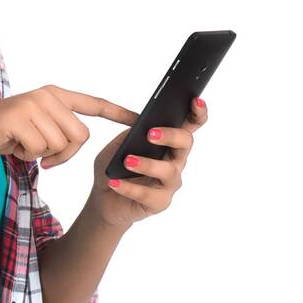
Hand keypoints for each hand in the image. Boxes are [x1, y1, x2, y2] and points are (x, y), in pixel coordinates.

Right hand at [0, 85, 138, 166]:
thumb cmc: (5, 136)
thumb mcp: (38, 131)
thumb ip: (60, 130)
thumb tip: (80, 141)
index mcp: (55, 95)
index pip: (93, 103)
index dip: (117, 112)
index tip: (138, 119)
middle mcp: (47, 95)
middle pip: (80, 136)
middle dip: (64, 154)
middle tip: (42, 156)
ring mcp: (33, 104)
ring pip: (60, 144)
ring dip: (42, 155)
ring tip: (21, 145)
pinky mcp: (19, 117)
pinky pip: (41, 149)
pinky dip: (27, 156)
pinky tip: (12, 146)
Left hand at [86, 95, 209, 227]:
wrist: (105, 199)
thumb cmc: (116, 167)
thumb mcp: (117, 145)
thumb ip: (130, 134)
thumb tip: (140, 124)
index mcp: (169, 142)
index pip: (190, 124)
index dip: (198, 112)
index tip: (195, 101)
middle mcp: (175, 160)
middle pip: (185, 143)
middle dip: (171, 135)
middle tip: (150, 134)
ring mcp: (170, 182)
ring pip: (168, 171)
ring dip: (148, 164)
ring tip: (127, 160)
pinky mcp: (160, 202)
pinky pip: (147, 194)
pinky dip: (129, 187)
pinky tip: (114, 182)